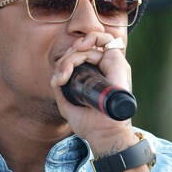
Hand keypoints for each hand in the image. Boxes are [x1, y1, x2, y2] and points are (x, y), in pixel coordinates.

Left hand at [49, 31, 134, 150]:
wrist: (104, 134)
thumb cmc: (91, 125)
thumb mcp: (68, 106)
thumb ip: (61, 92)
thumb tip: (55, 79)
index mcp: (95, 78)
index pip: (79, 59)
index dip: (67, 60)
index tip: (58, 76)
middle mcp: (104, 70)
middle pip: (81, 52)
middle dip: (65, 61)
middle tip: (60, 78)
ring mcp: (111, 65)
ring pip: (88, 47)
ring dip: (72, 55)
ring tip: (65, 72)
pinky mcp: (117, 62)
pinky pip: (105, 39)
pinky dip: (91, 38)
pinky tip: (79, 48)